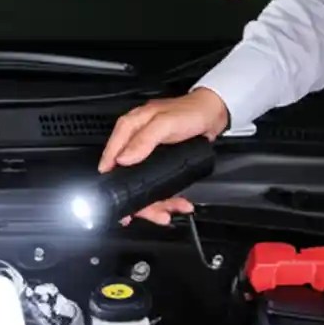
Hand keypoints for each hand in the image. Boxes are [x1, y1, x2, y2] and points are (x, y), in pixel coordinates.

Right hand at [98, 88, 228, 225]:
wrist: (212, 113)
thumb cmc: (190, 111)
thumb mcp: (165, 124)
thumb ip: (144, 140)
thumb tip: (123, 159)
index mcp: (129, 128)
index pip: (111, 156)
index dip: (111, 178)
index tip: (117, 200)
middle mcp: (134, 142)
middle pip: (127, 177)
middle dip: (139, 200)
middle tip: (151, 212)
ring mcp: (146, 154)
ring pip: (143, 185)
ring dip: (156, 203)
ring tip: (170, 210)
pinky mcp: (159, 163)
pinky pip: (157, 185)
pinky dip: (167, 198)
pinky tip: (178, 202)